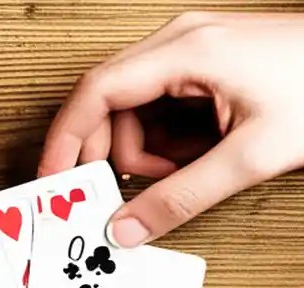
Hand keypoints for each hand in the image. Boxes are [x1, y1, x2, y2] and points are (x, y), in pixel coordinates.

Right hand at [39, 12, 303, 247]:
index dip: (64, 142)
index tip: (50, 185)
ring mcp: (190, 51)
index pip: (94, 93)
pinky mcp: (202, 67)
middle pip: (107, 105)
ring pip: (131, 112)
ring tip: (185, 176)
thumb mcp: (252, 157)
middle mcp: (178, 42)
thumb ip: (182, 197)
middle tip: (115, 198)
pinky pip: (158, 110)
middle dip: (109, 157)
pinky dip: (167, 144)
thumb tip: (125, 228)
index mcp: (184, 51)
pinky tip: (198, 159)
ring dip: (145, 155)